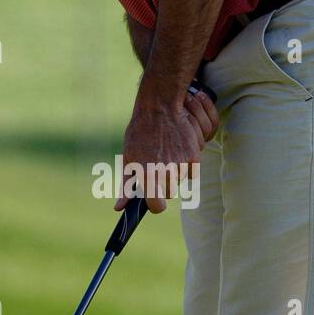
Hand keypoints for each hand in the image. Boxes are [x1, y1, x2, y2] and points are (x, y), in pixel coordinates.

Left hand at [114, 86, 219, 213]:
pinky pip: (192, 171)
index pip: (157, 206)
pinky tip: (179, 149)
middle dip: (165, 184)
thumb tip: (119, 208)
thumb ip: (126, 185)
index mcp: (146, 174)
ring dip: (176, 171)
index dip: (156, 205)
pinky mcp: (194, 157)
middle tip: (159, 166)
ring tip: (168, 153)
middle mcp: (165, 171)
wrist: (160, 106)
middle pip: (170, 193)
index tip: (155, 202)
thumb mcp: (129, 157)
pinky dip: (188, 163)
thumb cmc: (141, 133)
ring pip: (181, 180)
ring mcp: (180, 165)